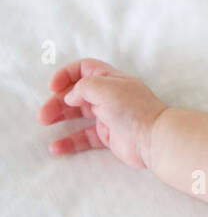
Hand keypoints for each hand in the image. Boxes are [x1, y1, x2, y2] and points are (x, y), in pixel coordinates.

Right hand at [38, 58, 168, 169]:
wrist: (154, 138)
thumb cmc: (132, 108)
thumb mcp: (105, 87)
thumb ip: (83, 87)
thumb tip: (71, 97)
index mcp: (111, 79)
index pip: (84, 69)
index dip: (66, 75)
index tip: (53, 87)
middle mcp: (109, 96)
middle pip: (76, 94)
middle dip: (57, 101)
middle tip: (43, 115)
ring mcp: (109, 116)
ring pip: (78, 115)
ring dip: (59, 117)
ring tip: (44, 123)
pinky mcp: (109, 136)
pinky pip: (85, 137)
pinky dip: (70, 141)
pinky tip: (56, 147)